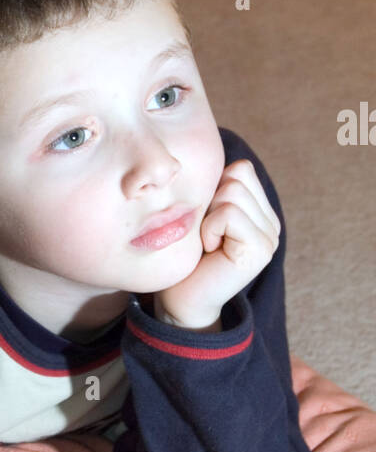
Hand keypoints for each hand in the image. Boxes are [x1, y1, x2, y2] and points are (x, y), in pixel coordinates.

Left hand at [154, 159, 281, 329]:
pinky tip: (209, 251)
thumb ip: (216, 188)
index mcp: (260, 212)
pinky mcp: (261, 249)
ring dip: (208, 216)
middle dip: (210, 201)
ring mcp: (270, 237)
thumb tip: (208, 150)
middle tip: (205, 234)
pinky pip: (229, 213)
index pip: (241, 169)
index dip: (213, 189)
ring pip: (232, 191)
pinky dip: (209, 229)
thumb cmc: (184, 256)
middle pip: (238, 175)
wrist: (180, 301)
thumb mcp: (199, 213)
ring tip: (207, 243)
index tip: (204, 222)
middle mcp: (272, 223)